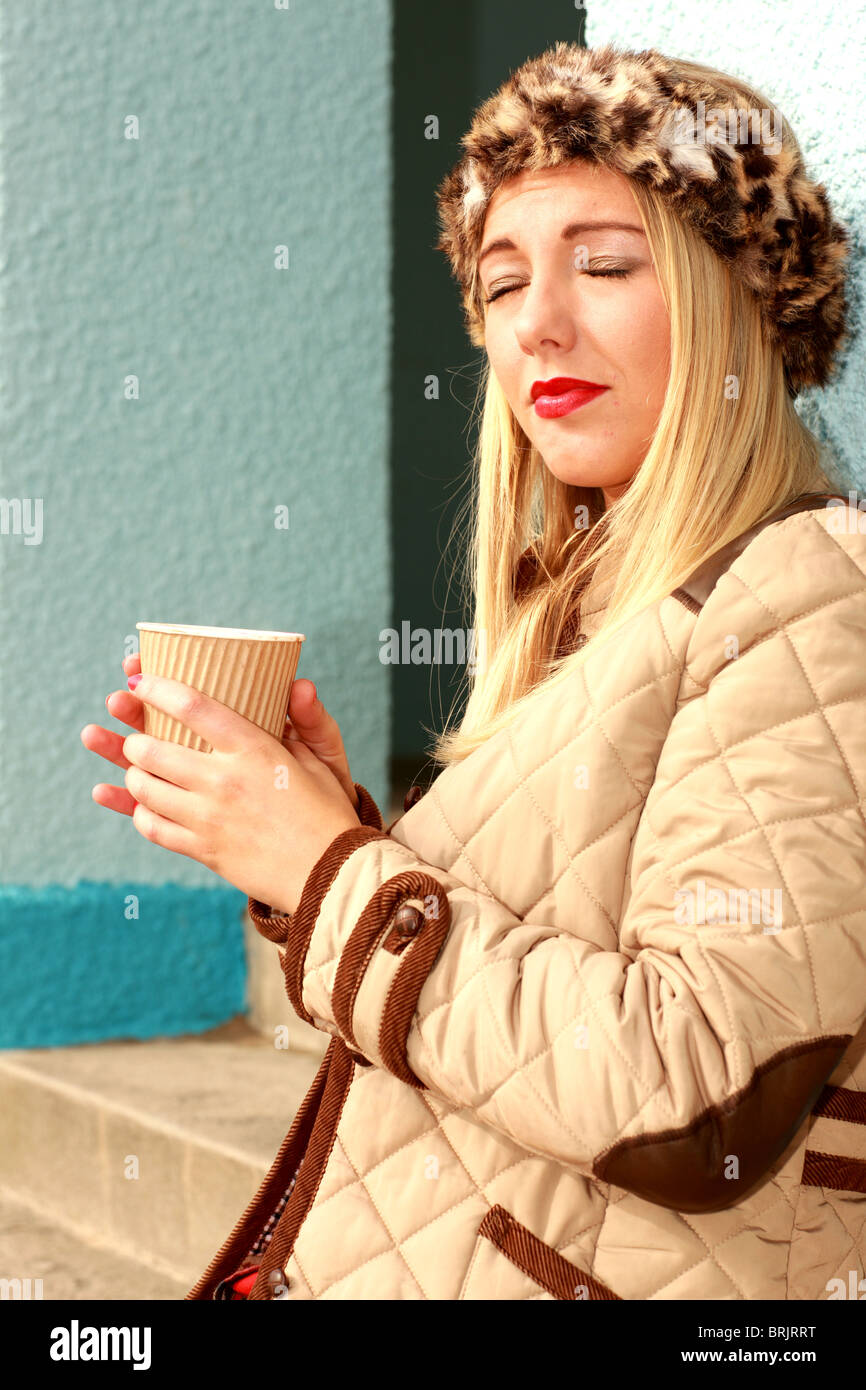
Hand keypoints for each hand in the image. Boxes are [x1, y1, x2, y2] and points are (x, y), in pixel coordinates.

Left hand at [81, 670, 360, 914]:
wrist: (331, 875)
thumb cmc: (327, 813)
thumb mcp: (320, 760)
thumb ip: (301, 722)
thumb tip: (296, 684)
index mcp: (254, 750)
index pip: (192, 707)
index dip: (156, 689)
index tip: (139, 680)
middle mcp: (224, 780)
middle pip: (150, 749)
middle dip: (133, 738)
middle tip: (138, 737)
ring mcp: (209, 818)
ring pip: (144, 789)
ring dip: (134, 775)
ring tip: (141, 771)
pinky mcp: (204, 850)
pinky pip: (153, 827)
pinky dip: (141, 812)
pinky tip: (149, 806)